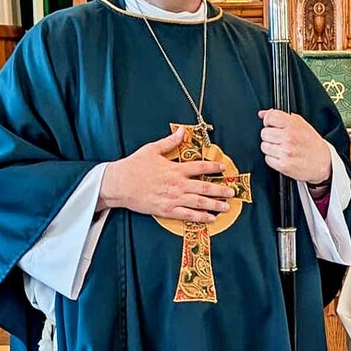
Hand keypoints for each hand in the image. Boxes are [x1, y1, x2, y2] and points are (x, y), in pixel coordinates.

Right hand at [98, 128, 234, 222]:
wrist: (119, 184)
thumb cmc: (134, 166)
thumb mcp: (152, 149)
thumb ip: (170, 142)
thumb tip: (182, 131)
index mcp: (175, 169)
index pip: (200, 167)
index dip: (213, 167)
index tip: (223, 168)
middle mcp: (177, 184)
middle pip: (204, 188)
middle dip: (220, 190)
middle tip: (232, 192)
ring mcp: (173, 198)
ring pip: (199, 203)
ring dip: (215, 205)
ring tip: (226, 207)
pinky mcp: (166, 210)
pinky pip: (187, 215)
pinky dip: (200, 217)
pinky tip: (210, 219)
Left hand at [258, 109, 330, 184]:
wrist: (323, 162)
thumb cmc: (312, 143)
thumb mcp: (301, 124)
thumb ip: (281, 116)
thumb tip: (262, 114)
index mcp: (293, 125)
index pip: (270, 117)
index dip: (268, 121)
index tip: (272, 124)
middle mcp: (289, 138)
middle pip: (264, 133)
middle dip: (270, 135)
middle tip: (279, 139)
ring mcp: (285, 152)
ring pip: (264, 146)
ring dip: (271, 148)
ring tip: (282, 148)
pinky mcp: (283, 165)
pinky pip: (267, 159)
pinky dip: (272, 159)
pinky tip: (282, 157)